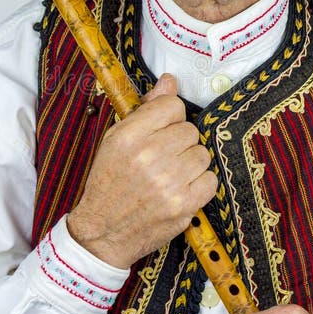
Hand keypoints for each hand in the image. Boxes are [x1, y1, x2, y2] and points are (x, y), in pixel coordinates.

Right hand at [67, 74, 217, 267]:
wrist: (102, 232)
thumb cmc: (109, 182)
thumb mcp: (116, 140)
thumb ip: (145, 109)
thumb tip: (169, 81)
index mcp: (129, 136)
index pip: (173, 106)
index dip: (169, 119)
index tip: (160, 132)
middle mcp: (149, 156)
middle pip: (190, 131)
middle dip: (179, 143)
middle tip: (161, 159)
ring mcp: (169, 182)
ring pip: (202, 154)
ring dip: (190, 164)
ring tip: (169, 176)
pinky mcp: (184, 205)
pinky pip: (210, 180)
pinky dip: (199, 185)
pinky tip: (179, 190)